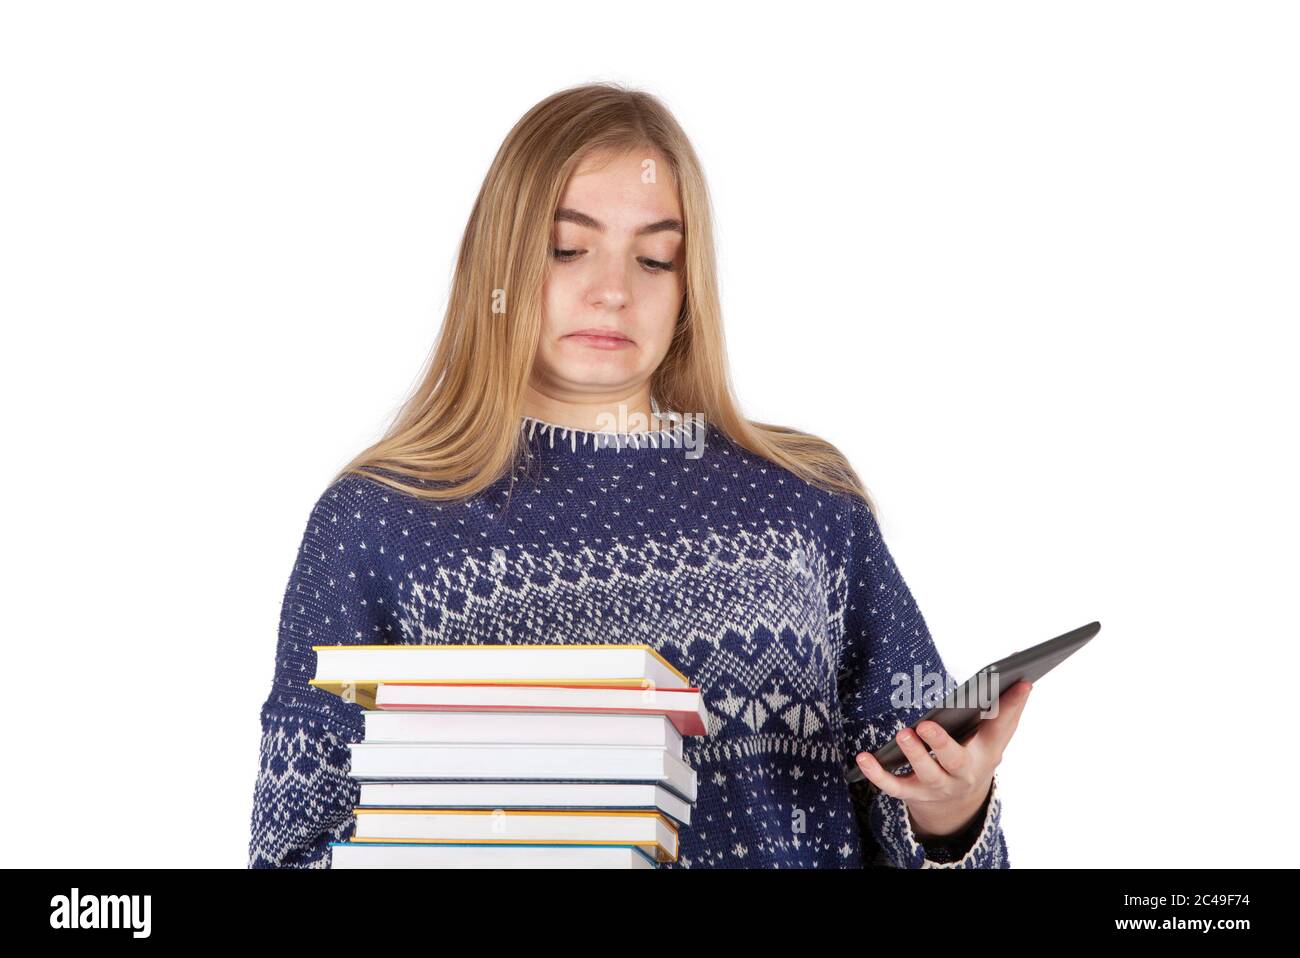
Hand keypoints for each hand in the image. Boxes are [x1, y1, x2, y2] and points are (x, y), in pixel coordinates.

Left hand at [853, 679, 1032, 841]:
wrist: (959, 802)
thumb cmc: (975, 752)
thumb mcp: (994, 736)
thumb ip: (1008, 708)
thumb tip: (1025, 677)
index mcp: (987, 752)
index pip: (1001, 729)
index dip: (1011, 706)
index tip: (1020, 681)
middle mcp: (963, 772)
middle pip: (954, 760)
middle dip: (941, 743)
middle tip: (926, 725)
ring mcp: (937, 786)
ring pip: (925, 774)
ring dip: (913, 755)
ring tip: (903, 733)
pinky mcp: (913, 793)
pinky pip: (893, 786)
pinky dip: (877, 773)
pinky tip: (863, 757)